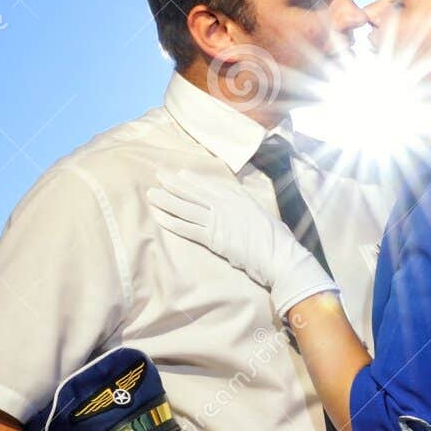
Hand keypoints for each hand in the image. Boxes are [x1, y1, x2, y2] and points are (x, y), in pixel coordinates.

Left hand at [147, 171, 336, 316]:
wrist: (279, 256)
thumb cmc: (279, 242)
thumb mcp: (266, 219)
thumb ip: (252, 215)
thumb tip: (250, 219)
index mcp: (241, 199)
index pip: (213, 186)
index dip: (195, 181)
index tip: (182, 174)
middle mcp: (228, 205)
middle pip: (196, 193)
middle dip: (175, 184)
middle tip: (159, 175)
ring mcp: (219, 220)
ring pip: (187, 207)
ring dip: (167, 200)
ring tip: (151, 193)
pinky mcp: (213, 237)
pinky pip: (187, 228)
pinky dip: (171, 221)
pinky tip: (158, 216)